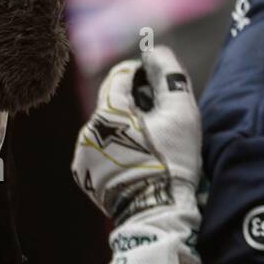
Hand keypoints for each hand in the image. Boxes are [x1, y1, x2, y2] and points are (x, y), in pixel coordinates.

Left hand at [72, 45, 200, 225]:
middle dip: (136, 105)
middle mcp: (87, 129)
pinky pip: (100, 149)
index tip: (157, 81)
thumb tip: (157, 51)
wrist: (157, 212)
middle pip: (113, 103)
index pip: (121, 75)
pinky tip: (136, 161)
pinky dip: (116, 148)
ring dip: (125, 128)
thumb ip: (170, 76)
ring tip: (150, 145)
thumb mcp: (182, 114)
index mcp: (108, 112)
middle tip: (161, 119)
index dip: (142, 72)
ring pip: (106, 127)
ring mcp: (82, 153)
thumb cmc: (172, 161)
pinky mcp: (83, 173)